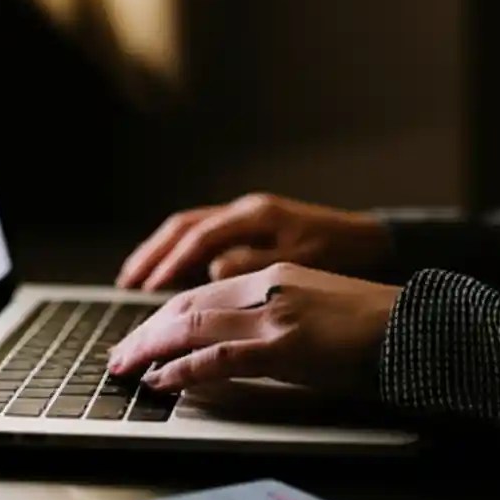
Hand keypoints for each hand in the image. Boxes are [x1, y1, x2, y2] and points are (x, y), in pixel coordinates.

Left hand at [107, 263, 400, 396]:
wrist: (418, 327)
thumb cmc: (375, 327)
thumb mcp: (315, 311)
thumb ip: (275, 319)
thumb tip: (235, 345)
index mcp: (276, 276)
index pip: (203, 292)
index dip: (164, 316)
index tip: (141, 336)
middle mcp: (269, 287)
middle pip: (188, 305)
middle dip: (145, 332)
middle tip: (118, 356)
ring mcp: (276, 315)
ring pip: (193, 325)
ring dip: (151, 349)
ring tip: (125, 369)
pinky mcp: (285, 346)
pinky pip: (218, 356)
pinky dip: (183, 370)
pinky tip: (163, 381)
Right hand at [116, 193, 390, 289]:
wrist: (373, 241)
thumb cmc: (342, 253)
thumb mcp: (302, 260)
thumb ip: (255, 264)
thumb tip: (212, 269)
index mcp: (256, 215)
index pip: (199, 237)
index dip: (170, 264)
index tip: (146, 289)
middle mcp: (246, 211)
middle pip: (183, 227)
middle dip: (151, 255)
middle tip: (126, 283)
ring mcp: (247, 218)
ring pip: (189, 230)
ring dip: (160, 254)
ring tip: (135, 280)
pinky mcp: (251, 231)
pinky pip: (205, 239)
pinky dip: (181, 256)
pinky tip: (169, 279)